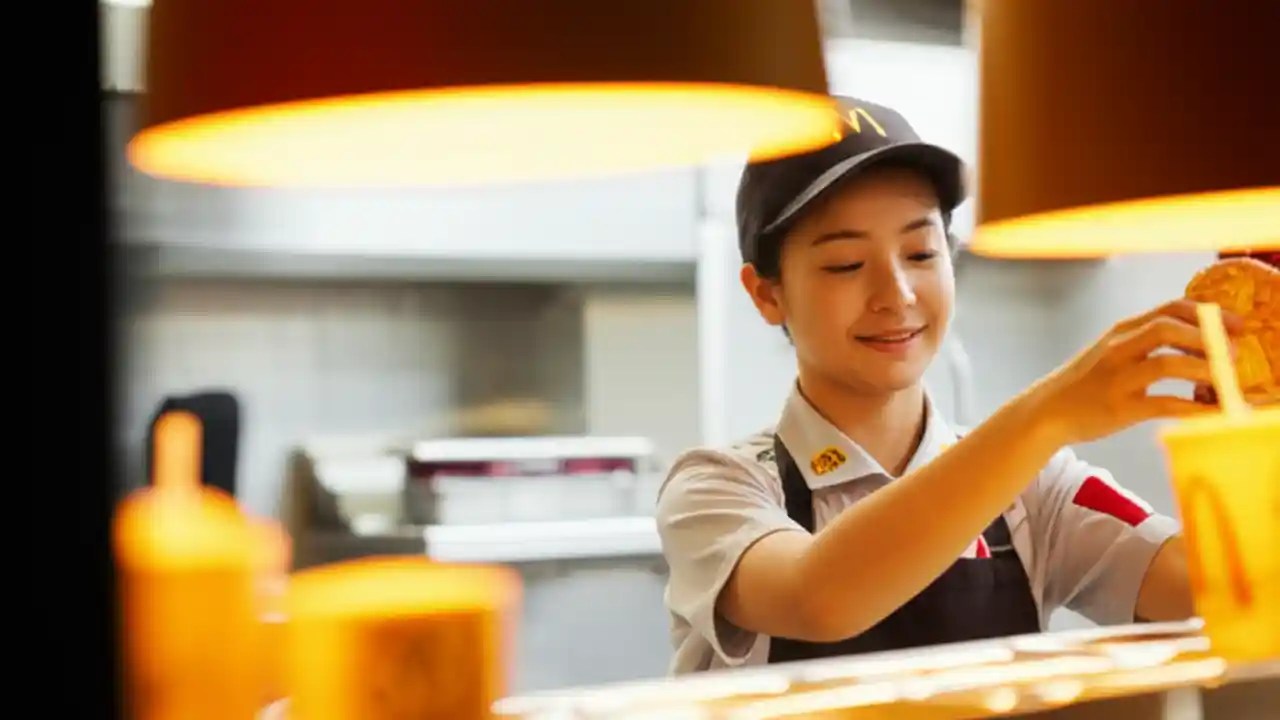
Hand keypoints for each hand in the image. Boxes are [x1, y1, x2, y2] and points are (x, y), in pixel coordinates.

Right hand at [1028, 299, 1243, 445]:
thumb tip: (1197, 343)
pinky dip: (1195, 408)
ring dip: (1204, 371)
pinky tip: (1211, 412)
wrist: (1047, 411)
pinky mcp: (1120, 408)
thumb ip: (1145, 343)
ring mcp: (1117, 378)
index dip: (1208, 314)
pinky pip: (1165, 404)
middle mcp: (1118, 349)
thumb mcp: (1111, 351)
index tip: (1235, 325)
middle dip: (1208, 339)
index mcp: (1121, 331)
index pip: (1169, 309)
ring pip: (1168, 364)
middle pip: (1168, 328)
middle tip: (1232, 355)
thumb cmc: (1085, 383)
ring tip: (1224, 382)